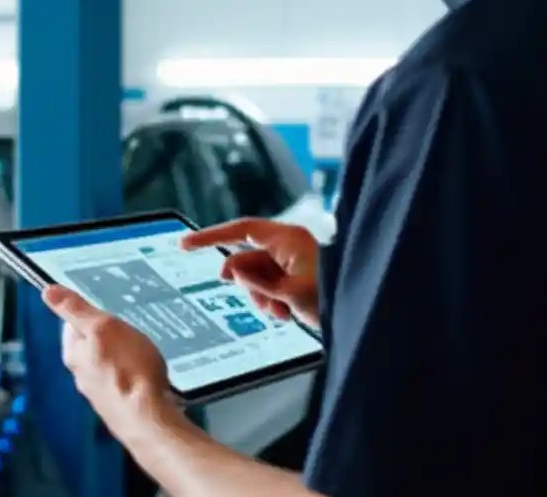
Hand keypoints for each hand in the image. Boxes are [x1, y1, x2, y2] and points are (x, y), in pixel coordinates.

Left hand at [42, 285, 181, 441]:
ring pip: (108, 364)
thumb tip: (49, 291)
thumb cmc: (128, 371)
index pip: (71, 323)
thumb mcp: (103, 327)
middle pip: (91, 345)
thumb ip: (76, 309)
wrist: (150, 420)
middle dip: (108, 335)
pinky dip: (133, 374)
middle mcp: (82, 375)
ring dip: (122, 355)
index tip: (107, 310)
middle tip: (128, 327)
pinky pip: (124, 382)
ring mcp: (101, 393)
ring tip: (142, 349)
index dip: (90, 313)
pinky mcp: (120, 405)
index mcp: (74, 354)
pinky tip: (148, 373)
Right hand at [181, 218, 321, 328]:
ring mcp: (290, 264)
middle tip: (258, 298)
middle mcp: (287, 247)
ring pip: (256, 279)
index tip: (185, 244)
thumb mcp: (290, 292)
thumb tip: (232, 272)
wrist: (361, 316)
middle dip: (248, 284)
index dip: (211, 236)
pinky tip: (287, 315)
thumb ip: (257, 282)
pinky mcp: (294, 280)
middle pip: (247, 260)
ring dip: (262, 299)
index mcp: (287, 239)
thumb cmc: (334, 296)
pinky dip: (272, 303)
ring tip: (281, 312)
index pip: (240, 230)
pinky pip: (268, 289)